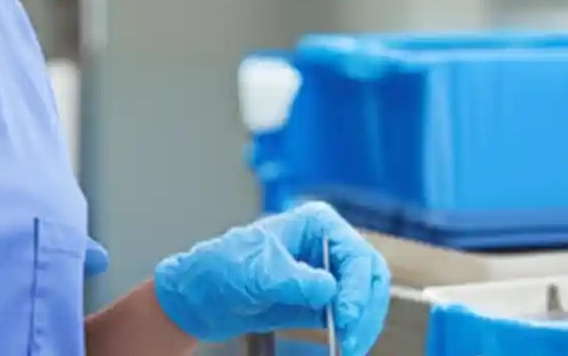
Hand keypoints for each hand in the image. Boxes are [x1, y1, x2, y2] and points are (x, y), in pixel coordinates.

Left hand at [153, 202, 389, 352]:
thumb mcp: (254, 272)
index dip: (358, 287)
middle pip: (369, 276)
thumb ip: (292, 280)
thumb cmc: (220, 269)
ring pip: (365, 297)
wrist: (198, 298)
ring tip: (348, 347)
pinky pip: (349, 316)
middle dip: (365, 309)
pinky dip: (351, 331)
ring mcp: (325, 273)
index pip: (355, 254)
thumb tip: (329, 290)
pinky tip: (342, 346)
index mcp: (315, 224)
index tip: (346, 316)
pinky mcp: (320, 300)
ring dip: (363, 324)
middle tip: (351, 339)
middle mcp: (326, 244)